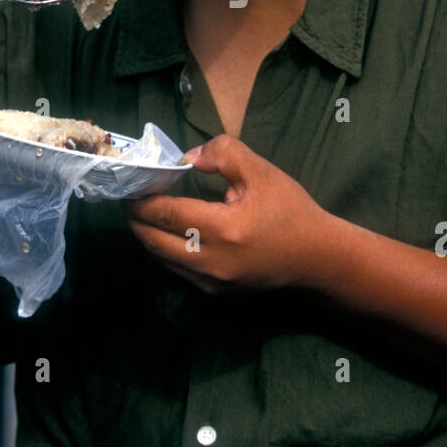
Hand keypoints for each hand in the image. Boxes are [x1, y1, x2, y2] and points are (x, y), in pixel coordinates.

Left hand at [122, 134, 327, 293]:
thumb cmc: (290, 211)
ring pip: (160, 258)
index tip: (129, 181)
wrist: (317, 258)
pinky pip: (176, 270)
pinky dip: (164, 250)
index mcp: (223, 229)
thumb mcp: (262, 172)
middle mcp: (211, 261)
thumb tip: (187, 158)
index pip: (164, 213)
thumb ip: (224, 154)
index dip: (140, 198)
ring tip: (144, 210)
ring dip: (147, 234)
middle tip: (129, 194)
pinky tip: (168, 231)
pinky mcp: (215, 292)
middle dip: (135, 217)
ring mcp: (211, 282)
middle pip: (152, 240)